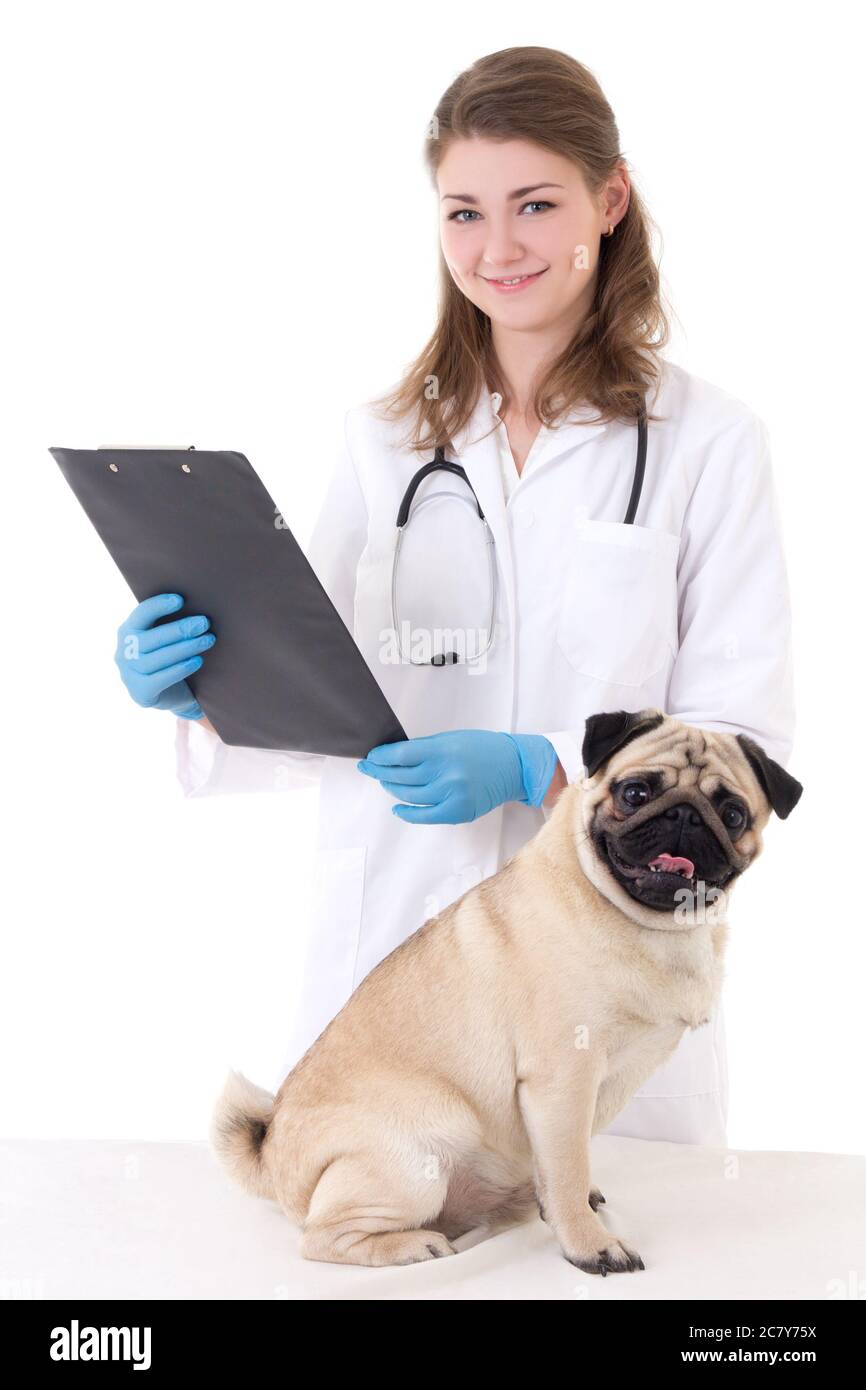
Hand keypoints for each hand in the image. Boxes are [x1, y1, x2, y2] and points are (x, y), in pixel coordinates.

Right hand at [115, 592, 215, 718]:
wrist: (174, 696)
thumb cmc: (173, 658)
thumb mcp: (168, 639)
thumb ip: (172, 623)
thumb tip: (199, 604)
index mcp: (128, 631)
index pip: (140, 615)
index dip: (158, 606)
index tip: (180, 600)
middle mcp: (124, 652)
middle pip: (150, 638)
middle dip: (179, 629)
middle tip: (204, 623)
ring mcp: (129, 674)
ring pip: (156, 659)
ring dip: (184, 648)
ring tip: (208, 640)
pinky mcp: (140, 693)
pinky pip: (159, 680)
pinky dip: (179, 669)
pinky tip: (197, 661)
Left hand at [357, 729, 558, 823]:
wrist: (514, 766)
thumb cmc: (483, 749)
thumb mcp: (451, 739)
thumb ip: (425, 749)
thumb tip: (395, 757)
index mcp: (442, 750)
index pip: (400, 755)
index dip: (381, 758)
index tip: (371, 758)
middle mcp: (445, 773)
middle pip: (401, 776)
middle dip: (380, 772)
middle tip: (369, 769)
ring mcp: (451, 794)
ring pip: (409, 796)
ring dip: (392, 789)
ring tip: (385, 783)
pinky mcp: (457, 811)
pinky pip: (424, 815)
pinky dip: (407, 813)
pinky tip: (397, 807)